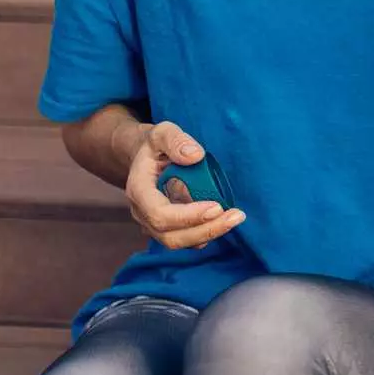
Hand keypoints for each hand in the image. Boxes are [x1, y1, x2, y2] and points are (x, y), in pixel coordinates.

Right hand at [123, 120, 244, 249]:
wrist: (147, 157)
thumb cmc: (155, 145)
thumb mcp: (162, 132)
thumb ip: (176, 140)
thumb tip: (195, 155)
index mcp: (138, 190)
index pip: (159, 213)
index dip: (188, 215)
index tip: (217, 207)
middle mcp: (142, 213)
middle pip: (170, 236)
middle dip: (205, 229)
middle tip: (235, 216)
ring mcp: (153, 224)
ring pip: (179, 242)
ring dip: (209, 234)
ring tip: (235, 218)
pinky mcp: (167, 228)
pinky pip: (186, 240)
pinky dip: (206, 233)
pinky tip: (225, 220)